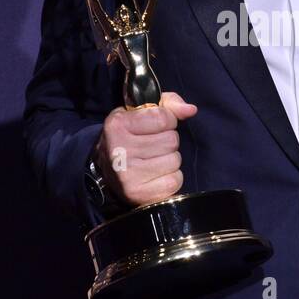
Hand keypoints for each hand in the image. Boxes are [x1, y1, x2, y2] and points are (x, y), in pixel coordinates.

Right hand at [94, 91, 197, 207]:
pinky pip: (175, 180)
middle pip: (171, 140)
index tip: (157, 126)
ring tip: (152, 160)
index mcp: (117, 125)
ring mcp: (128, 175)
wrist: (108, 171)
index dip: (167, 120)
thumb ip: (168, 104)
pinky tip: (155, 175)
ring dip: (170, 159)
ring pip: (175, 160)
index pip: (162, 118)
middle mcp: (119, 150)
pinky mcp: (139, 194)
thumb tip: (191, 109)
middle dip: (167, 141)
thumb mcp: (140, 113)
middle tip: (153, 145)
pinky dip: (170, 177)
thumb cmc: (130, 137)